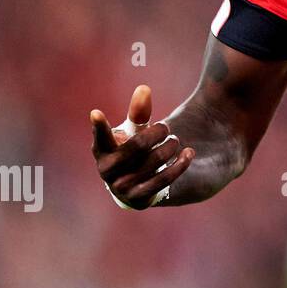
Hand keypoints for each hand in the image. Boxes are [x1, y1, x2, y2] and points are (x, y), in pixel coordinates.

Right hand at [91, 85, 194, 209]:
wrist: (138, 182)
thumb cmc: (134, 149)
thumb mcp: (135, 130)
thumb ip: (139, 112)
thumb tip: (144, 88)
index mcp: (102, 150)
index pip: (101, 136)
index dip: (99, 126)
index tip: (96, 112)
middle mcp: (106, 170)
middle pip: (138, 146)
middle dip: (157, 132)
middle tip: (166, 127)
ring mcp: (121, 187)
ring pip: (155, 161)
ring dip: (170, 146)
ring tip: (175, 141)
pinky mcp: (139, 198)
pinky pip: (164, 179)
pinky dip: (180, 164)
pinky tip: (189, 153)